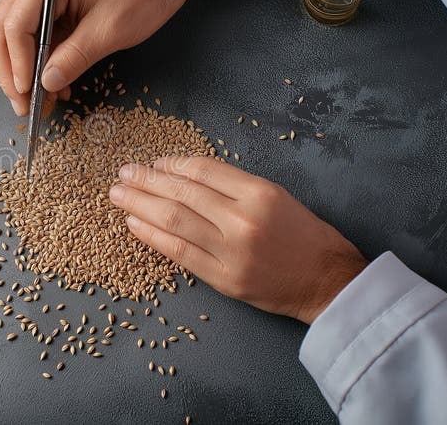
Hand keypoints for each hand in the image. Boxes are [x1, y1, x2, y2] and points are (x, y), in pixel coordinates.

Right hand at [0, 0, 206, 115]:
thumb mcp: (108, 31)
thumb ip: (74, 57)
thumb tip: (46, 83)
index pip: (15, 24)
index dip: (18, 61)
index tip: (28, 90)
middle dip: (7, 71)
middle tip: (22, 104)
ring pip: (3, 39)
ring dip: (15, 73)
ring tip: (36, 102)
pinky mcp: (39, 16)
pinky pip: (23, 45)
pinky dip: (31, 70)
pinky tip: (49, 89)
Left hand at [108, 157, 367, 323]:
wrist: (328, 281)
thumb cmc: (304, 235)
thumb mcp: (276, 196)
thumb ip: (234, 186)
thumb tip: (185, 176)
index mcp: (259, 193)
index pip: (202, 170)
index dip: (171, 165)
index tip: (152, 163)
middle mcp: (242, 219)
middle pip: (182, 193)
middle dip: (146, 181)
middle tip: (123, 174)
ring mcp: (230, 251)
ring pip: (174, 220)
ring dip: (140, 205)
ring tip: (118, 195)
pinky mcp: (223, 279)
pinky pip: (178, 252)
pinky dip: (152, 236)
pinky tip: (134, 224)